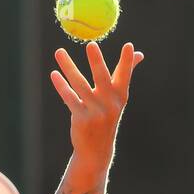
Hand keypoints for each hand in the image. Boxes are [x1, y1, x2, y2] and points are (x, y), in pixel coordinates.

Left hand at [50, 41, 142, 167]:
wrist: (96, 149)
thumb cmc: (107, 117)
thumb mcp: (118, 98)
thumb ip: (125, 74)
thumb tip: (139, 53)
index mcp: (121, 96)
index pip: (125, 75)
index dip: (127, 61)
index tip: (129, 46)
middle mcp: (110, 103)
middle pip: (102, 77)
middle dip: (97, 60)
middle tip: (91, 44)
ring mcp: (95, 111)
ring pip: (79, 84)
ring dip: (68, 67)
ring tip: (59, 52)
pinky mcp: (81, 118)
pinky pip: (69, 98)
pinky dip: (61, 85)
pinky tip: (54, 74)